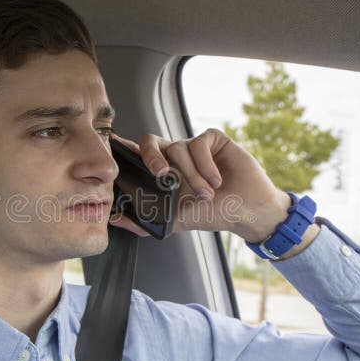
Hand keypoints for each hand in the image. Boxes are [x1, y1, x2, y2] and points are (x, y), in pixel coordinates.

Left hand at [108, 129, 292, 241]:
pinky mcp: (213, 139)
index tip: (114, 145)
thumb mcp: (175, 220)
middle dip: (152, 156)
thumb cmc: (211, 214)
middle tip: (161, 173)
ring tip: (206, 194)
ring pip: (179, 148)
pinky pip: (199, 143)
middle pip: (151, 141)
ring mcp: (194, 146)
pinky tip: (216, 180)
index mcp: (163, 171)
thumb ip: (145, 221)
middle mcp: (176, 156)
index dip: (125, 148)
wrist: (245, 210)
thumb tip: (114, 219)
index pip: (139, 154)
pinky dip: (205, 164)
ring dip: (192, 175)